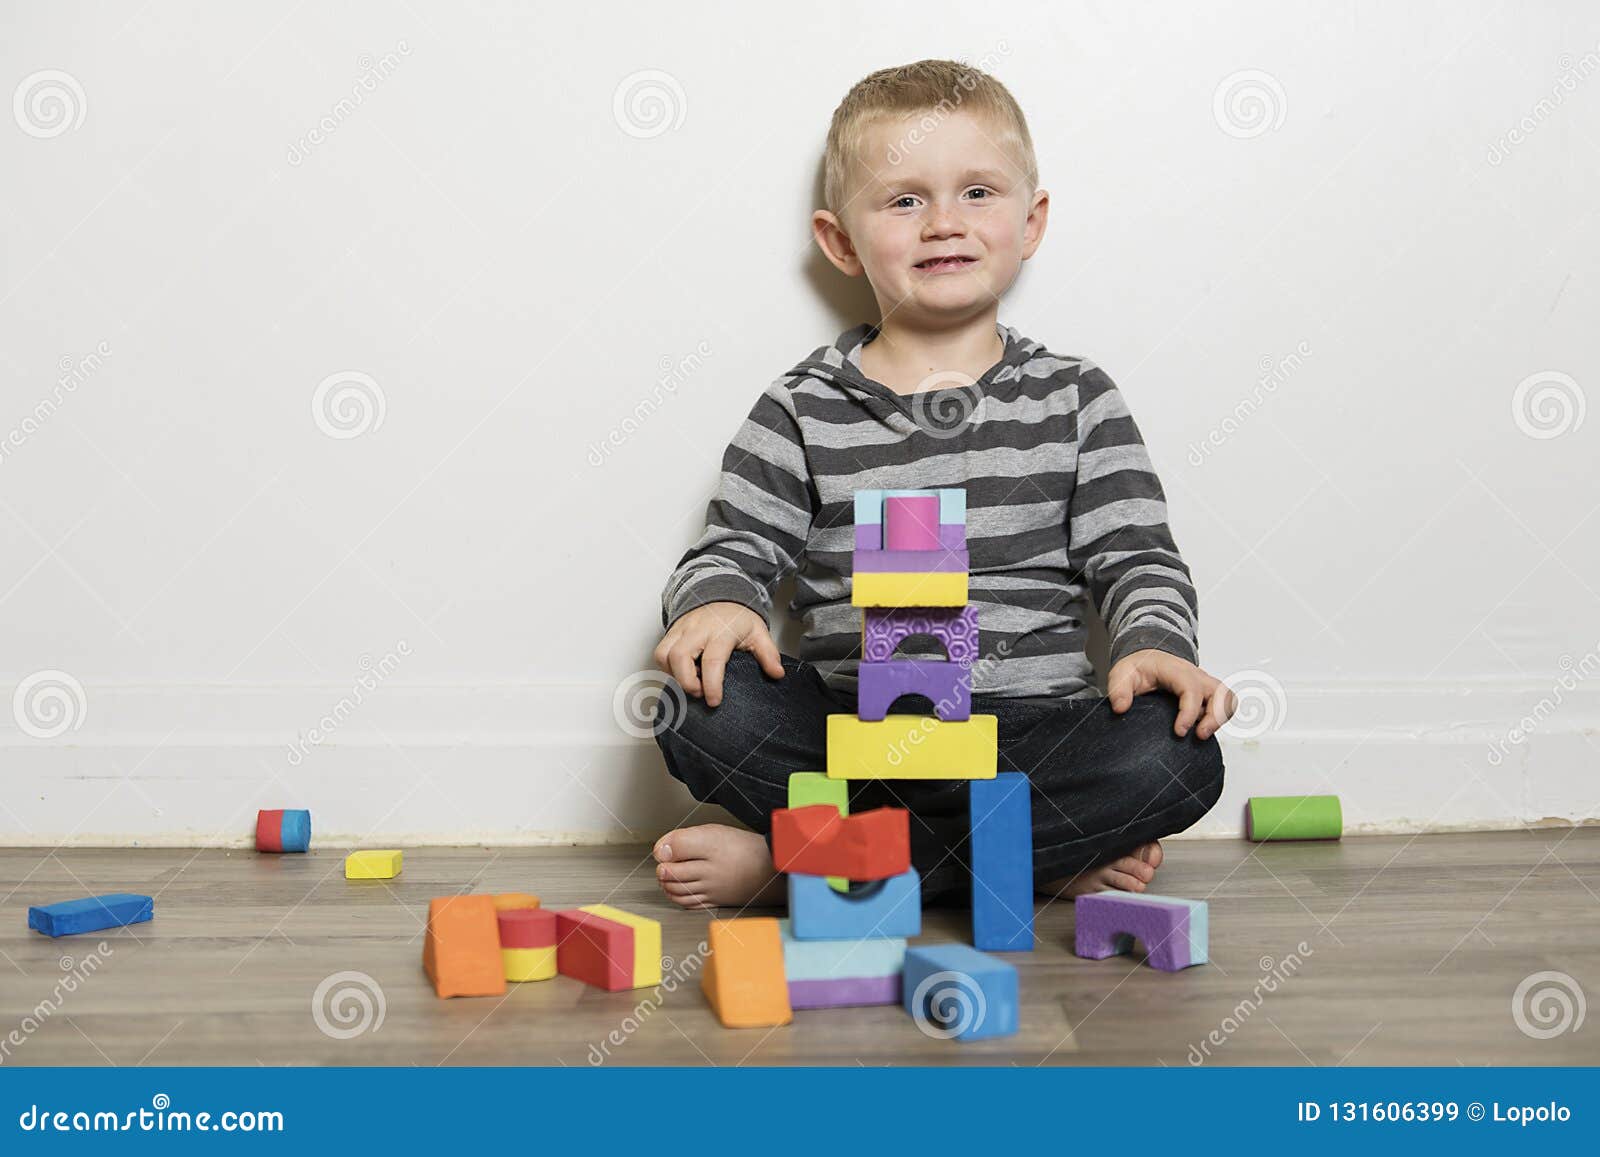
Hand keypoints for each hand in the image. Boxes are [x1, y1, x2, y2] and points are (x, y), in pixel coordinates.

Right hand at [653, 602, 784, 707]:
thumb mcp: (758, 632)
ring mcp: (681, 630)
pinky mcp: (671, 632)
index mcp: (721, 631)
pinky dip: (667, 668)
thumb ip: (768, 654)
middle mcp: (698, 629)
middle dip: (687, 682)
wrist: (719, 593)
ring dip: (675, 675)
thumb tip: (777, 673)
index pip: (712, 660)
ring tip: (692, 683)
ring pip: (664, 654)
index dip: (711, 685)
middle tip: (701, 693)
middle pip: (680, 657)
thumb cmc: (737, 617)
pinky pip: (660, 652)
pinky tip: (683, 673)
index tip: (714, 701)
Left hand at [1106, 649, 1235, 739]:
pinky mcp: (1208, 694)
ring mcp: (1204, 684)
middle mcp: (1195, 675)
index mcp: (1175, 670)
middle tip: (1198, 736)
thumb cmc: (1139, 667)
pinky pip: (1225, 704)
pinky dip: (1221, 717)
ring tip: (1203, 735)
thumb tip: (1120, 707)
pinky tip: (1203, 729)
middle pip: (1219, 692)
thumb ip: (1118, 689)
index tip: (1179, 731)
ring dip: (1220, 718)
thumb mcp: (1121, 674)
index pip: (1191, 688)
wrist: (1148, 659)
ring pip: (1227, 698)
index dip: (1189, 712)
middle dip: (1214, 717)